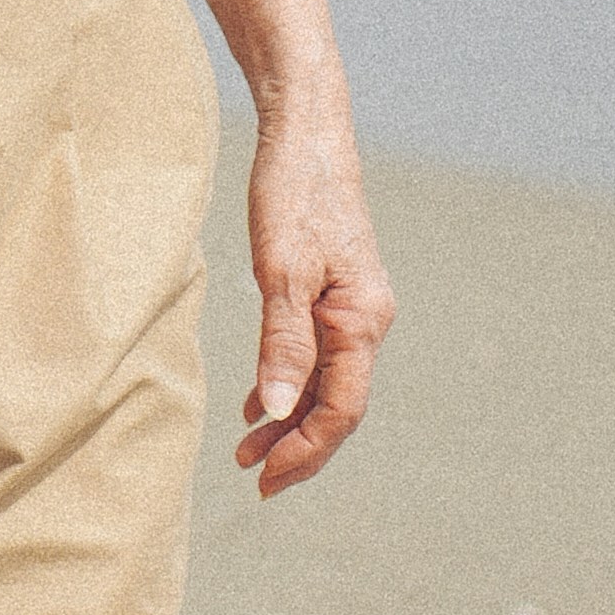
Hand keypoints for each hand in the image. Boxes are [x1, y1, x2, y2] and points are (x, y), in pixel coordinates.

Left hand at [235, 84, 392, 489]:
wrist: (307, 134)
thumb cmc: (293, 194)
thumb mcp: (280, 270)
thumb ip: (283, 342)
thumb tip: (281, 409)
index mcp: (362, 321)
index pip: (341, 410)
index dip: (305, 450)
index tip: (265, 480)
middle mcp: (367, 321)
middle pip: (338, 405)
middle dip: (297, 447)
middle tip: (252, 479)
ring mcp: (353, 308)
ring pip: (326, 383)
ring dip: (289, 420)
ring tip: (246, 451)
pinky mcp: (334, 293)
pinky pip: (317, 356)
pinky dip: (289, 384)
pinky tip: (260, 404)